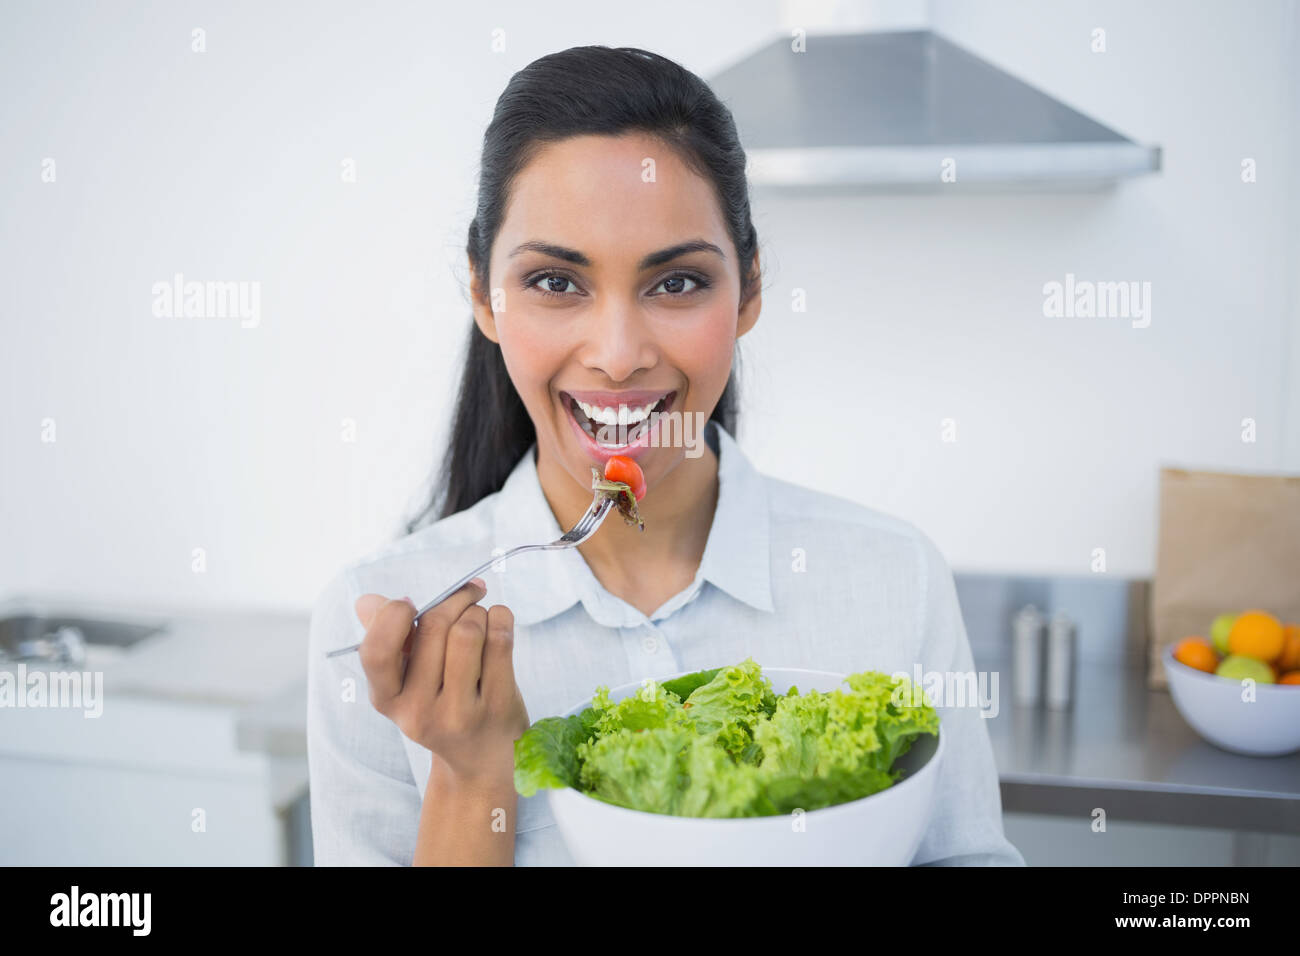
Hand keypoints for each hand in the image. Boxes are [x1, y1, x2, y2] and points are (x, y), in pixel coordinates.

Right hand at [354, 580, 529, 784]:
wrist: (483, 760)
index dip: (392, 616)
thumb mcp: (406, 682)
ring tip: (481, 621)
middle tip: (467, 595)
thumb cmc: (443, 705)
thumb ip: (386, 638)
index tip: (411, 604)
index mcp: (387, 700)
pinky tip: (499, 624)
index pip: (376, 652)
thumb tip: (366, 601)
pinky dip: (502, 618)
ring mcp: (460, 713)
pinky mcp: (498, 707)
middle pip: (433, 626)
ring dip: (479, 612)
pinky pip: (500, 641)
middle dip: (454, 600)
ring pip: (469, 630)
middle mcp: (419, 712)